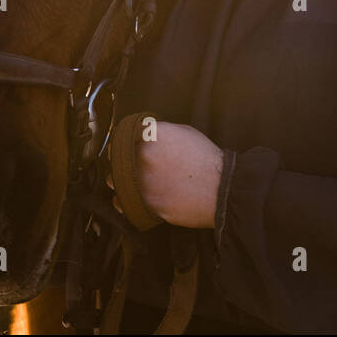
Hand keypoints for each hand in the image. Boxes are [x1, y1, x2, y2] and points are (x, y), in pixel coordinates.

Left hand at [105, 121, 223, 229]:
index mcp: (152, 135)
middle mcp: (144, 156)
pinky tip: (130, 199)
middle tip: (124, 166)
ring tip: (128, 183)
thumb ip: (157, 132)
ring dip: (118, 182)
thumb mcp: (183, 132)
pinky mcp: (147, 204)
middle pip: (115, 159)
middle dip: (117, 163)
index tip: (120, 148)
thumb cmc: (207, 160)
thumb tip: (142, 136)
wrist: (222, 189)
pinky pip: (123, 203)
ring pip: (114, 181)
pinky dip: (123, 202)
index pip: (122, 136)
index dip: (120, 143)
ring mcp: (143, 181)